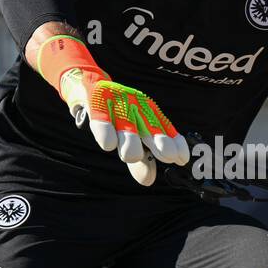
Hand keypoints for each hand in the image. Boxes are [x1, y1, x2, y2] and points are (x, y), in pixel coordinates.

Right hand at [63, 71, 188, 185]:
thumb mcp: (130, 139)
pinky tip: (109, 144)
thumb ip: (141, 160)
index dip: (174, 142)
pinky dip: (105, 129)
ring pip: (125, 122)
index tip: (181, 159)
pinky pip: (100, 116)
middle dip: (159, 140)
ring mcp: (116, 102)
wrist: (86, 85)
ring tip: (132, 155)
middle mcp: (135, 106)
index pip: (164, 127)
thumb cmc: (114, 117)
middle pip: (148, 125)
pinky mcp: (95, 100)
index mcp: (147, 112)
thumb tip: (149, 181)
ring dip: (130, 138)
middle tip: (167, 156)